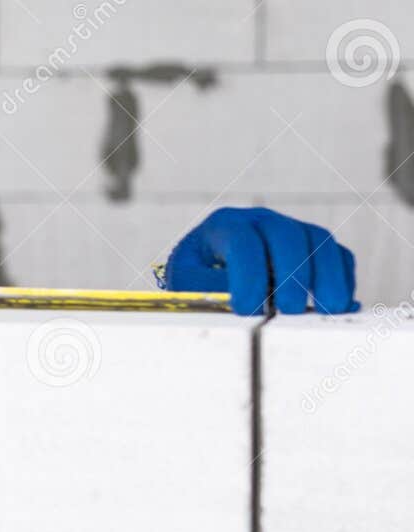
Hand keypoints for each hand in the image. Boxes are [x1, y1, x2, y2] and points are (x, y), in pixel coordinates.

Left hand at [162, 207, 357, 315]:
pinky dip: (342, 279)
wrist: (205, 268)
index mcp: (223, 225)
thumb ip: (208, 291)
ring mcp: (290, 229)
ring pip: (319, 241)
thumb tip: (245, 308)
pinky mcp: (313, 247)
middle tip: (289, 310)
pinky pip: (337, 255)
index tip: (247, 309)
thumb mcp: (188, 281)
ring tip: (325, 310)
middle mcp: (260, 220)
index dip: (248, 275)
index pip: (242, 242)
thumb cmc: (195, 277)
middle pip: (286, 235)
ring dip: (328, 276)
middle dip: (292, 274)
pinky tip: (338, 305)